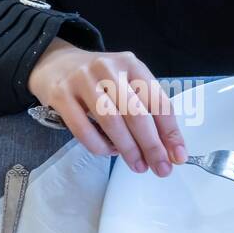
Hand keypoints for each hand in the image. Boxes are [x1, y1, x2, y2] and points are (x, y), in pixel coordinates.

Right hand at [28, 38, 184, 174]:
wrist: (55, 64)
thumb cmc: (101, 80)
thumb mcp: (128, 84)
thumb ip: (149, 110)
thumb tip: (170, 149)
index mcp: (131, 64)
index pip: (158, 101)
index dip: (170, 132)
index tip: (178, 156)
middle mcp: (107, 69)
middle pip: (136, 114)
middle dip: (152, 146)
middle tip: (161, 168)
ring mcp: (82, 80)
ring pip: (111, 122)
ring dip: (128, 150)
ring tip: (138, 165)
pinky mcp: (60, 95)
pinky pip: (83, 130)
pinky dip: (100, 147)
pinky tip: (110, 152)